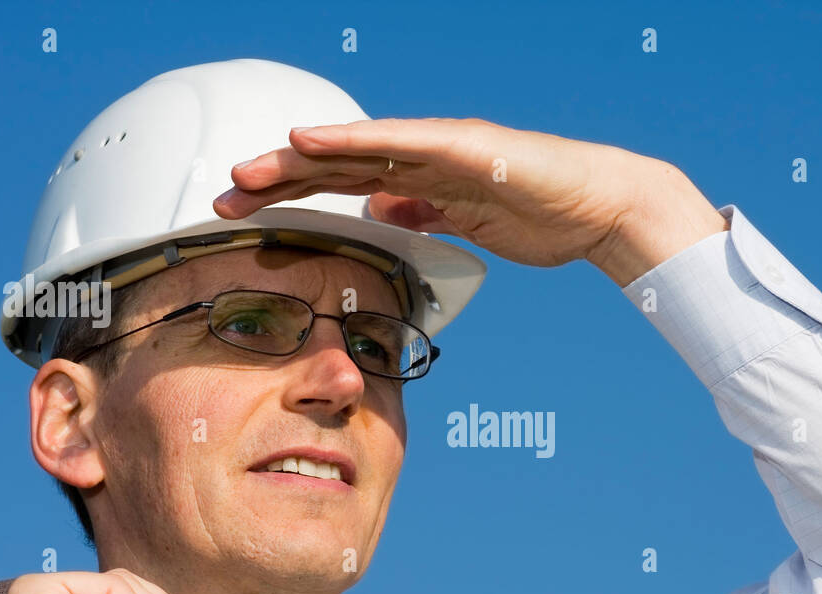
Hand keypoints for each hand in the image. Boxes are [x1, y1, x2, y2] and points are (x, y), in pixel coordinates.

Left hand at [213, 118, 726, 285]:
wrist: (599, 206)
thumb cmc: (540, 215)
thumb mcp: (463, 224)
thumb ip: (420, 212)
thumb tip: (377, 211)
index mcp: (417, 179)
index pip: (340, 184)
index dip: (288, 194)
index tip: (242, 213)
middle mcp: (420, 157)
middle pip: (333, 165)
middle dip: (274, 180)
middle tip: (221, 196)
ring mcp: (440, 149)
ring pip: (354, 150)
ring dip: (296, 160)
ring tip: (246, 170)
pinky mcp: (464, 149)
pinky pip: (398, 144)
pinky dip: (352, 141)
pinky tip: (310, 140)